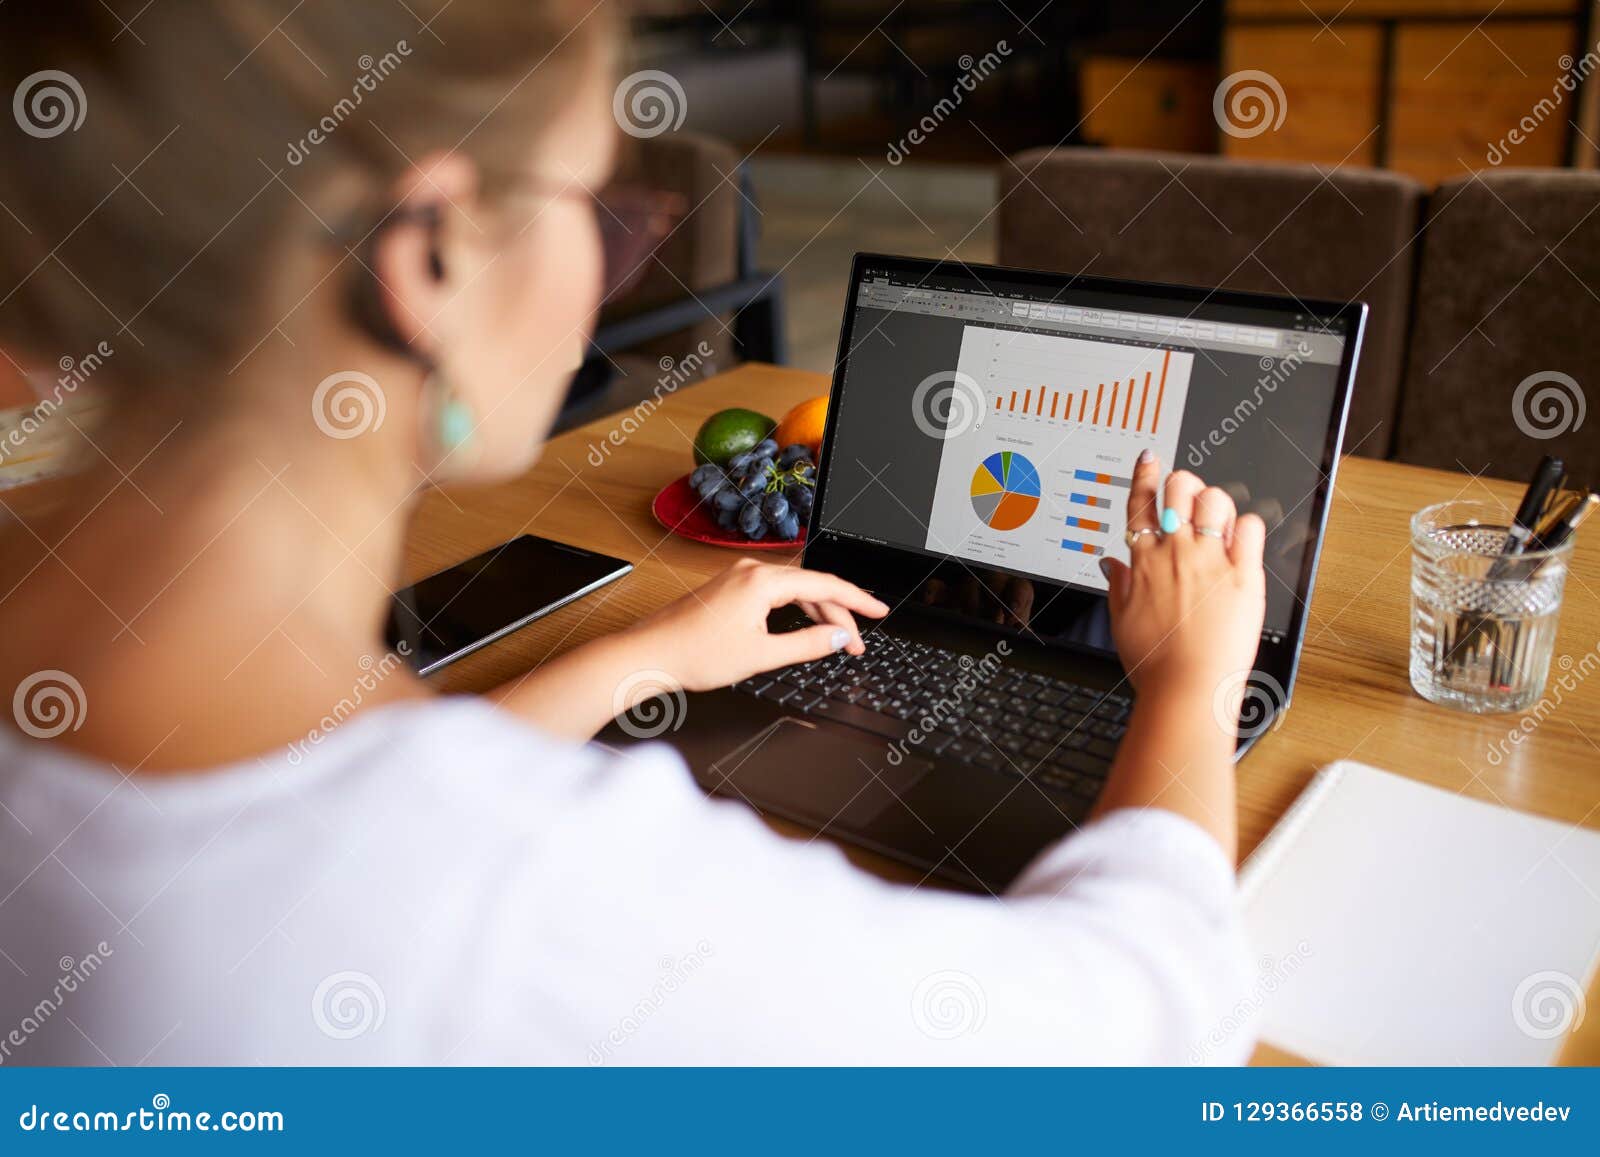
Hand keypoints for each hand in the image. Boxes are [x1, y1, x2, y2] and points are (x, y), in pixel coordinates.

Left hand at [627, 559, 888, 691]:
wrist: (650, 654)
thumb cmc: (695, 654)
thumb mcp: (761, 655)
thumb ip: (807, 645)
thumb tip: (838, 637)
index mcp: (762, 581)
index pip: (825, 584)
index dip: (858, 600)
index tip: (879, 612)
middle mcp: (751, 571)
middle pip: (811, 585)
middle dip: (839, 613)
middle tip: (857, 643)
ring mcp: (738, 577)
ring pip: (793, 589)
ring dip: (817, 612)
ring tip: (835, 639)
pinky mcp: (729, 588)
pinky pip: (774, 592)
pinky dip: (795, 609)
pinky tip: (803, 626)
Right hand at [1099, 453, 1265, 699]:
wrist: (1187, 689)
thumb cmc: (1156, 665)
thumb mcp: (1121, 622)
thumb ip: (1118, 585)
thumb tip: (1112, 563)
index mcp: (1144, 564)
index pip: (1140, 503)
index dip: (1145, 474)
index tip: (1149, 460)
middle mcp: (1176, 554)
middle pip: (1179, 488)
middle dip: (1183, 485)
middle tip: (1188, 499)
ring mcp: (1211, 562)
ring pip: (1215, 499)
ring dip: (1215, 502)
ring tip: (1217, 521)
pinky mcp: (1245, 577)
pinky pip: (1251, 528)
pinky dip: (1247, 527)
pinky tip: (1241, 541)